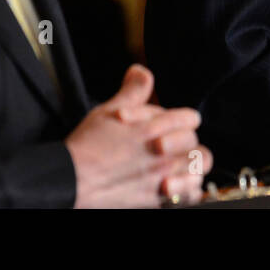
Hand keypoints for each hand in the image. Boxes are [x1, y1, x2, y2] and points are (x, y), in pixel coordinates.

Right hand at [65, 64, 212, 207]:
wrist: (70, 181)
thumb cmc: (87, 147)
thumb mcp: (108, 110)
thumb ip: (132, 91)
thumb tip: (140, 71)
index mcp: (154, 128)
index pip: (190, 118)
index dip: (183, 119)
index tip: (174, 124)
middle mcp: (163, 154)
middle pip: (195, 142)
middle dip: (185, 140)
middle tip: (171, 144)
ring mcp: (162, 177)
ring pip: (199, 168)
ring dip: (192, 164)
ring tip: (179, 163)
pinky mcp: (156, 199)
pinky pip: (189, 195)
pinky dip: (188, 190)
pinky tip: (176, 184)